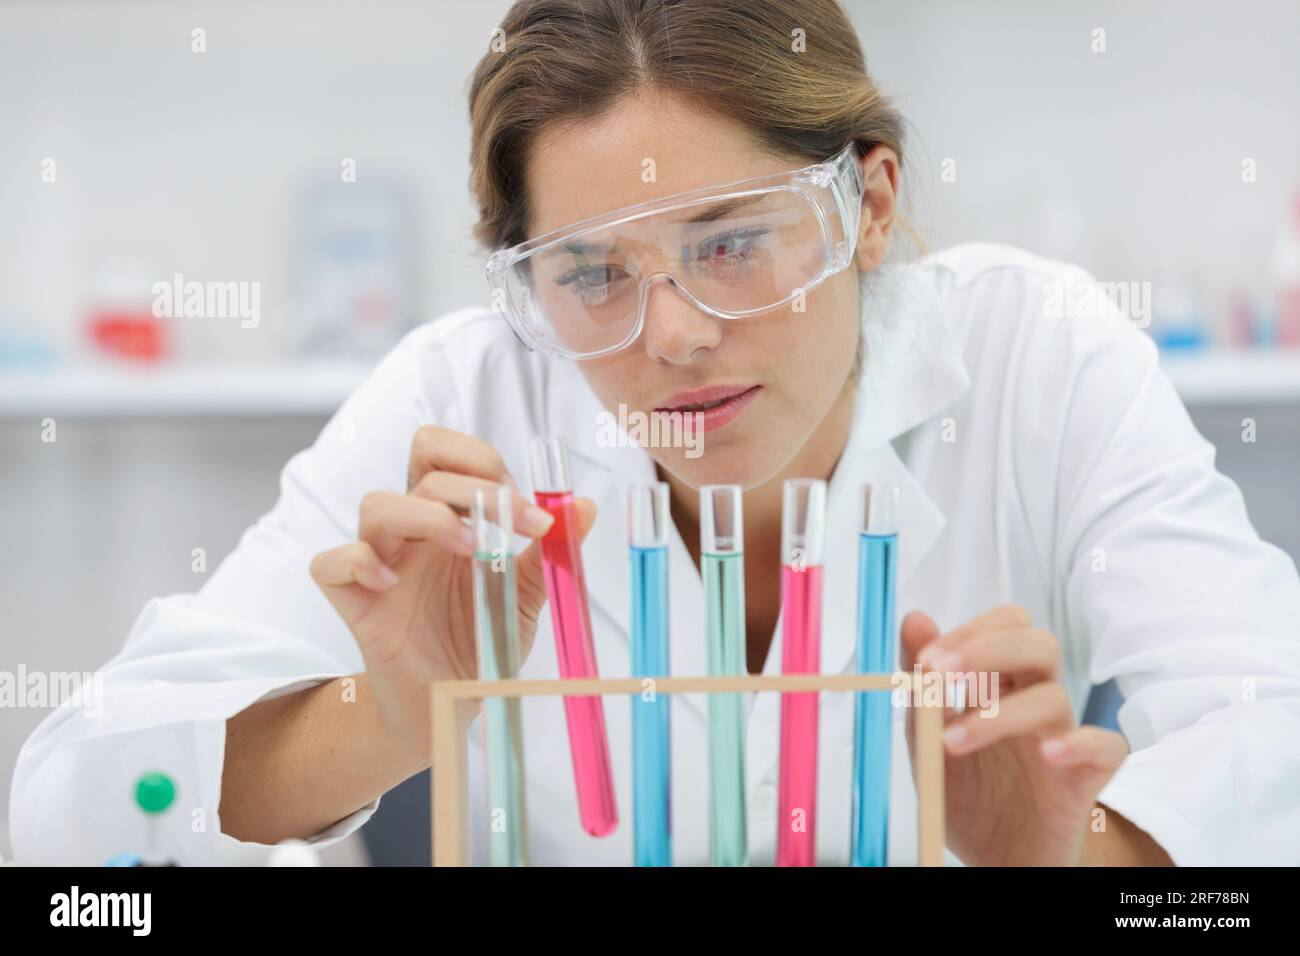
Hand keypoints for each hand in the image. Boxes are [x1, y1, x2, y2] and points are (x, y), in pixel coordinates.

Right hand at [309, 425, 596, 760]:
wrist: (451, 705)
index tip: (530, 511)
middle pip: (420, 466)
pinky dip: (357, 562)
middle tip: (510, 524)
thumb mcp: (525, 596)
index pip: (444, 452)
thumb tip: (585, 506)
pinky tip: (392, 584)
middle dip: (472, 484)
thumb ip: (548, 552)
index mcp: (450, 518)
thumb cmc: (481, 640)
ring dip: (427, 515)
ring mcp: (380, 563)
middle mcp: (413, 532)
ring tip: (470, 548)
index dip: (483, 461)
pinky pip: (330, 564)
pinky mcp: (354, 602)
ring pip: (376, 504)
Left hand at [901, 605, 1128, 865]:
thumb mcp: (927, 738)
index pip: (1003, 627)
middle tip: (942, 672)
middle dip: (989, 648)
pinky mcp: (1088, 776)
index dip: (969, 632)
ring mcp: (1063, 735)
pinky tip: (1046, 754)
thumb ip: (922, 685)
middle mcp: (1034, 701)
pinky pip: (1106, 746)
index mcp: (1000, 684)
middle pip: (1038, 644)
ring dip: (999, 714)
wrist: (998, 858)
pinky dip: (1079, 743)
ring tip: (952, 744)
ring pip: (1055, 697)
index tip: (926, 659)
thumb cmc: (969, 793)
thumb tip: (913, 619)